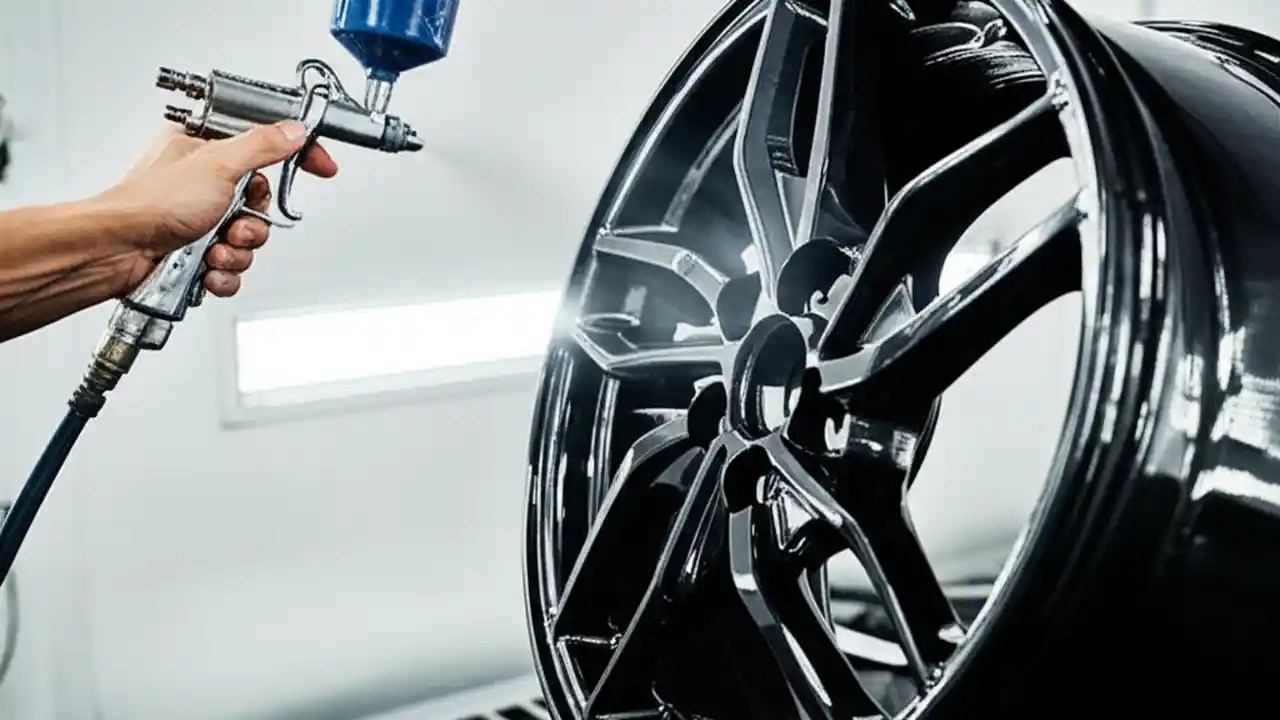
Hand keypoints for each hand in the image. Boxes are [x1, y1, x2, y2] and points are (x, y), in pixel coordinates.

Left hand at [98, 120, 338, 297]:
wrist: (117, 252)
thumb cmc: (148, 203)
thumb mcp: (218, 164)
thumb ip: (262, 146)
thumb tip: (293, 131)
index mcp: (204, 147)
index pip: (265, 143)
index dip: (297, 155)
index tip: (320, 165)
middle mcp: (203, 182)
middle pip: (262, 201)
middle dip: (255, 222)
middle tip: (238, 222)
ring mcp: (200, 218)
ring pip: (250, 236)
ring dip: (240, 248)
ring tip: (217, 247)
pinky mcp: (198, 251)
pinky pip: (233, 264)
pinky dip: (225, 271)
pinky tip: (209, 266)